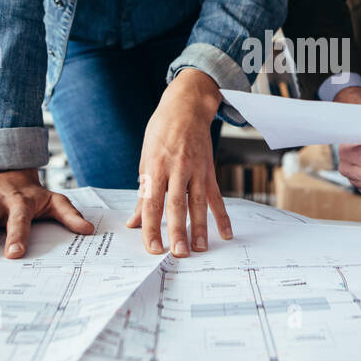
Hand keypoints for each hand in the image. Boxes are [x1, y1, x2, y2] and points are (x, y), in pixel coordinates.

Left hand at [126, 67, 232, 256]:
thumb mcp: (145, 159)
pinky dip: (222, 216)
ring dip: (200, 228)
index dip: (151, 227)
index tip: (152, 248)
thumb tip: (133, 222)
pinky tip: (226, 233)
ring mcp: (195, 170)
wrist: (186, 106)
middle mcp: (176, 169)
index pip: (151, 203)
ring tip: (200, 249)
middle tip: (178, 253)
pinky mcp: (209, 170)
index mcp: (155, 167)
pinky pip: (216, 197)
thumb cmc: (161, 132)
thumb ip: (143, 193)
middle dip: (177, 231)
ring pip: (197, 203)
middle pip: (176, 205)